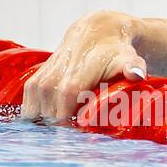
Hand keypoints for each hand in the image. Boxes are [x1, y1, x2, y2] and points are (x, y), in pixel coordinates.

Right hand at [21, 10, 149, 119]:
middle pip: (49, 94)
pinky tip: (38, 119)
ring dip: (40, 112)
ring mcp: (51, 66)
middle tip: (64, 134)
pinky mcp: (42, 69)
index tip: (72, 127)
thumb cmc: (118, 53)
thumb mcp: (131, 59)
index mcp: (85, 65)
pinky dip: (31, 104)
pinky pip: (30, 88)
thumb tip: (136, 74)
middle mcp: (64, 64)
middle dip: (54, 116)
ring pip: (35, 91)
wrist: (99, 32)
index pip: (70, 90)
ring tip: (51, 129)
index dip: (67, 110)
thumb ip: (134, 67)